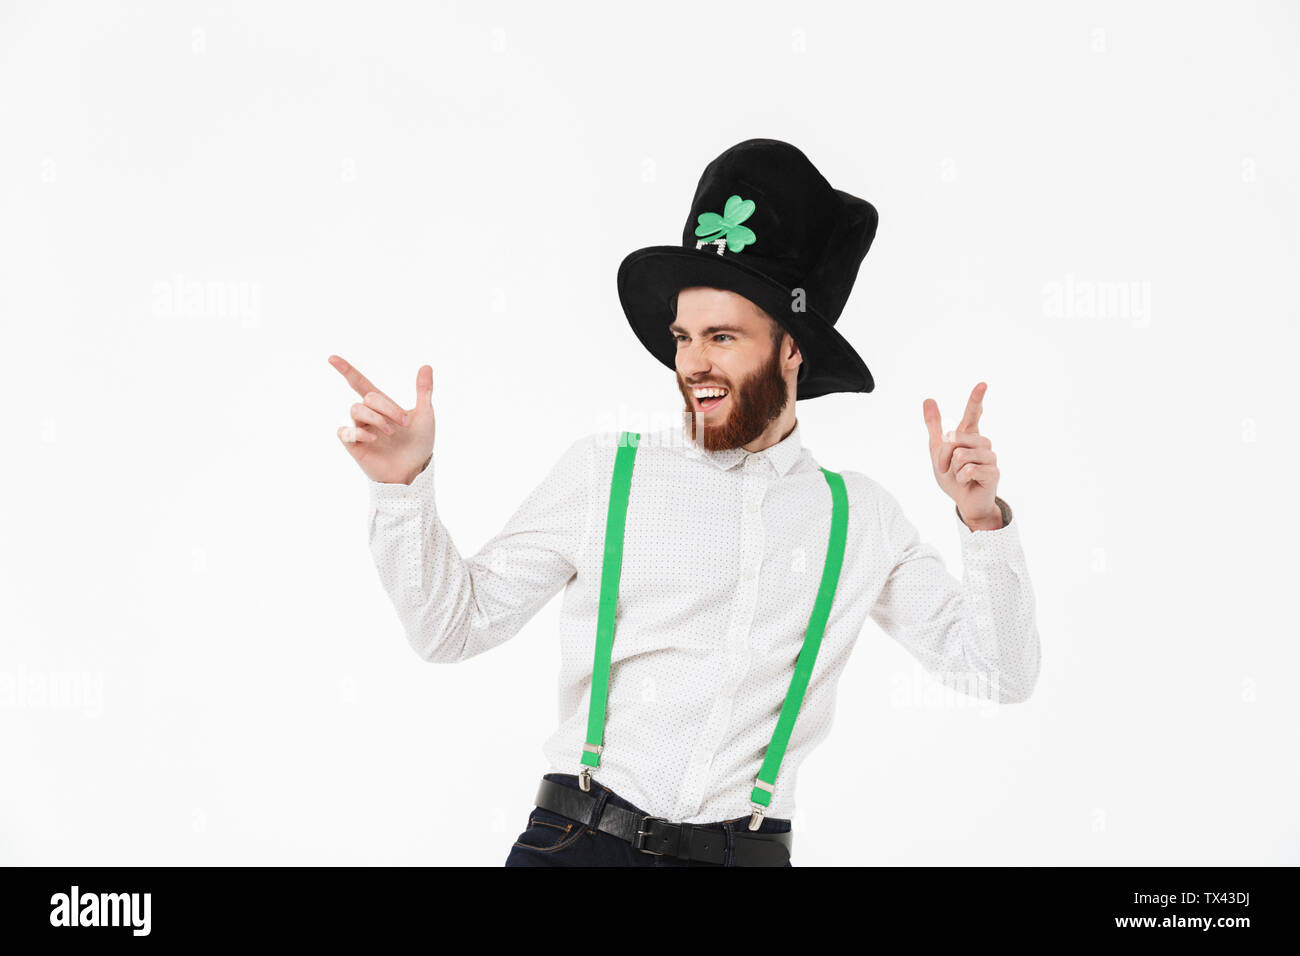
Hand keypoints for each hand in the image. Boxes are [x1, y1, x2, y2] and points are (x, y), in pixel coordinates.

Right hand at [330, 354, 434, 484]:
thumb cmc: (419, 443)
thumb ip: (423, 391)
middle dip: (387, 408)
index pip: (359, 383)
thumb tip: (426, 366)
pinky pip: (346, 433)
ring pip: (356, 410)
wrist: (415, 470)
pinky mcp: (355, 446)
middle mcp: (368, 416)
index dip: (346, 370)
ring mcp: (360, 430)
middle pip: (367, 398)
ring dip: (376, 418)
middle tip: (403, 424)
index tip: (331, 358)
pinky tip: (374, 439)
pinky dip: (359, 433)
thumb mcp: (425, 415)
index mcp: (382, 406)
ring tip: (391, 432)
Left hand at [922, 382, 1001, 529]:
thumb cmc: (953, 476)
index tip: (982, 384)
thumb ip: (934, 426)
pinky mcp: (993, 472)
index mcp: (969, 436)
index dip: (976, 399)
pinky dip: (961, 479)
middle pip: (953, 439)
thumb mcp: (938, 450)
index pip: (973, 413)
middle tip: (948, 469)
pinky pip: (968, 470)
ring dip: (953, 470)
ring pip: (960, 455)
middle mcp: (982, 443)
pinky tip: (969, 483)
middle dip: (943, 457)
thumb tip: (929, 399)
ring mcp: (990, 457)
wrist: (965, 502)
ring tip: (961, 476)